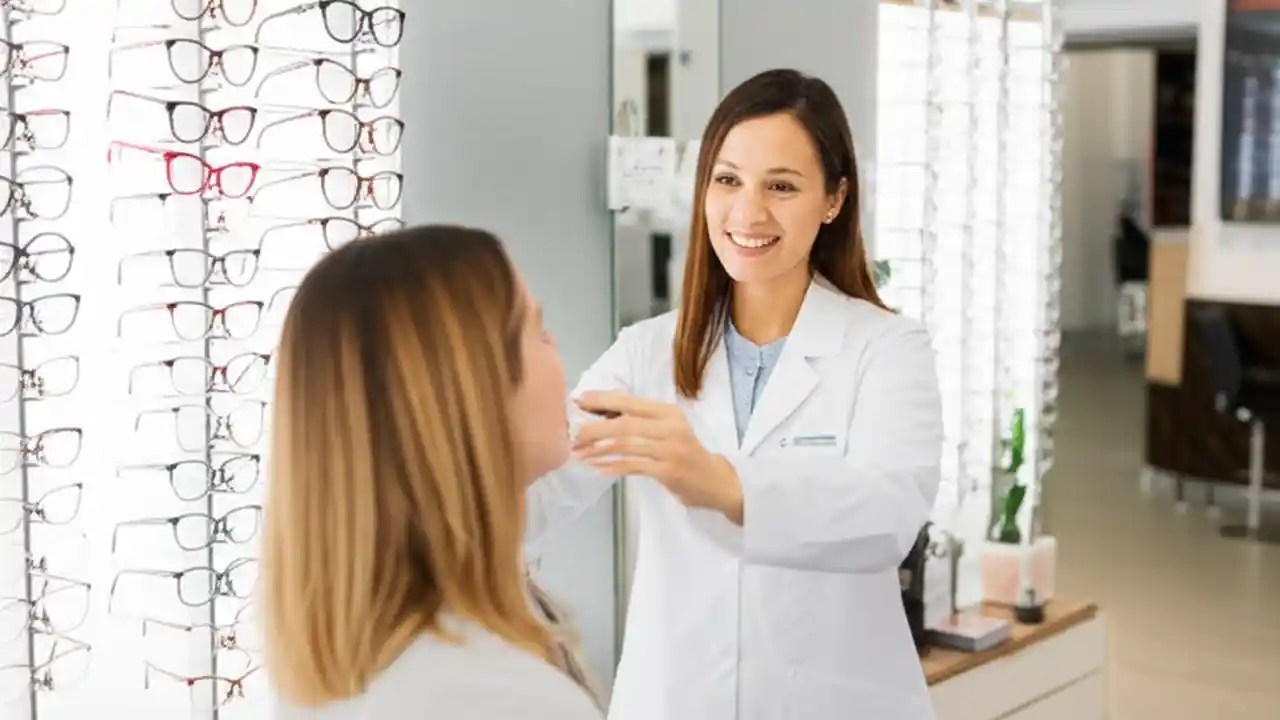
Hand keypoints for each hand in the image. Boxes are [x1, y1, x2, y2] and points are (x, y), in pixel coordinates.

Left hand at [571, 390, 743, 523]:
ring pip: (627, 445)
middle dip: (595, 428)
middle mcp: (670, 427)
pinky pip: (633, 466)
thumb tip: (598, 415)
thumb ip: (640, 422)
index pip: (630, 402)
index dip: (603, 400)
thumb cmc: (684, 453)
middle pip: (625, 423)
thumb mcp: (667, 430)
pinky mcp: (668, 471)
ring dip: (598, 449)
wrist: (715, 480)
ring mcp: (670, 449)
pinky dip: (612, 467)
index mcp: (668, 412)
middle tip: (572, 433)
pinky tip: (596, 468)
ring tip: (578, 453)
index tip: (579, 400)